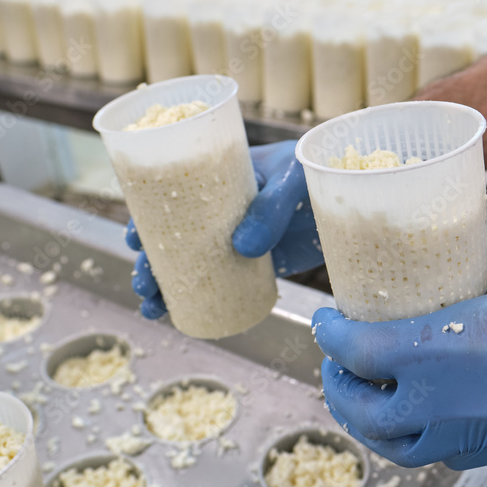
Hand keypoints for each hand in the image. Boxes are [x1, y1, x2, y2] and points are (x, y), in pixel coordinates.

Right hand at [126, 140, 321, 318]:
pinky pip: (222, 283)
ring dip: (166, 285)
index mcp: (217, 176)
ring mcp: (238, 238)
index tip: (133, 238)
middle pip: (172, 236)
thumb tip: (242, 248)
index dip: (144, 216)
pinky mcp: (258, 263)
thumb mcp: (294, 176)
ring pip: (191, 263)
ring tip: (154, 306)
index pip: (170, 192)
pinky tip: (179, 316)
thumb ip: (272, 207)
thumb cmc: (319, 170)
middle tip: (143, 282)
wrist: (353, 199)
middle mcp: (220, 209)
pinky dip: (200, 300)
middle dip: (150, 262)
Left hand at [313, 220, 486, 470]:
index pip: (361, 353)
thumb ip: (482, 244)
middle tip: (335, 357)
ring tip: (364, 391)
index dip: (331, 336)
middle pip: (364, 411)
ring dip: (368, 421)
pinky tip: (416, 409)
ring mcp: (481, 437)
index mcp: (453, 350)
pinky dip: (410, 436)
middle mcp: (456, 405)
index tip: (323, 317)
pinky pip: (437, 455)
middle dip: (338, 384)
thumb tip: (457, 233)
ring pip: (396, 446)